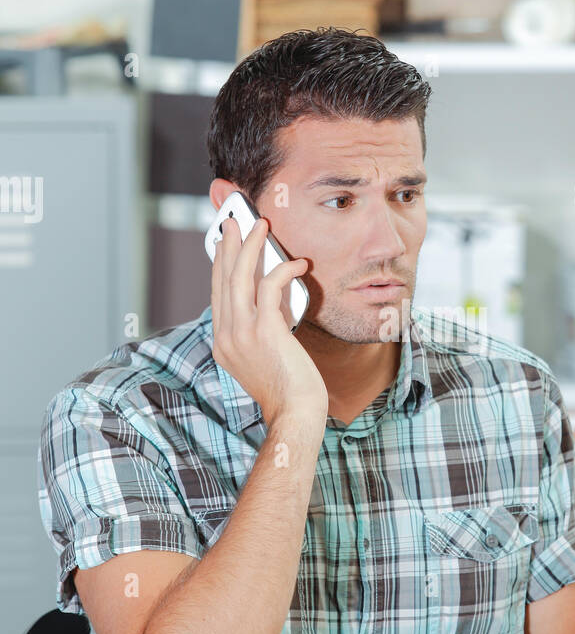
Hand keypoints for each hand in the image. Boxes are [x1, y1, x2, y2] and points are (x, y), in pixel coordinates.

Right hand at [211, 216, 327, 427]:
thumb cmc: (289, 388)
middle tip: (234, 220)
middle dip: (228, 246)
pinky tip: (297, 263)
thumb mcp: (265, 354)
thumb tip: (273, 294)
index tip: (226, 243)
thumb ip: (261, 327)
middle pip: (223, 280)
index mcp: (222, 343)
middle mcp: (226, 336)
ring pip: (240, 277)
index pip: (218, 294)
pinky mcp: (264, 331)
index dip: (221, 265)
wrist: (294, 413)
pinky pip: (270, 287)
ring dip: (250, 246)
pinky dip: (283, 270)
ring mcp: (241, 334)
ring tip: (260, 225)